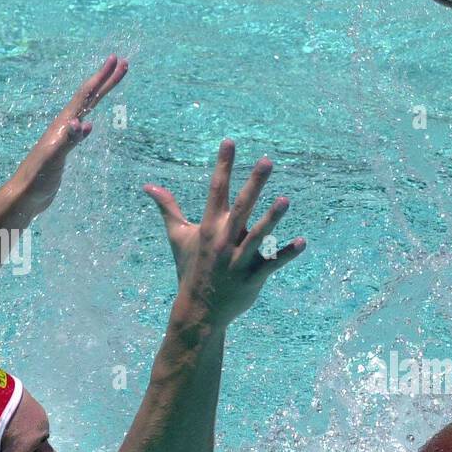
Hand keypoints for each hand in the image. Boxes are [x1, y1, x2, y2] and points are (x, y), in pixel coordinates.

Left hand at [12, 54, 128, 215]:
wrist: (25, 194)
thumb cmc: (38, 177)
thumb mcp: (54, 158)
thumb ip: (68, 140)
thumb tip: (84, 123)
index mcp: (63, 124)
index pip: (86, 95)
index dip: (102, 77)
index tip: (117, 60)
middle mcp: (64, 125)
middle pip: (89, 96)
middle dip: (106, 79)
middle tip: (123, 63)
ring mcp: (64, 136)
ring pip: (86, 109)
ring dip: (99, 95)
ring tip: (110, 84)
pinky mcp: (65, 148)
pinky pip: (81, 126)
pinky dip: (91, 118)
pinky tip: (90, 121)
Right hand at [144, 140, 305, 328]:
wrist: (198, 309)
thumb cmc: (191, 269)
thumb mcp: (179, 237)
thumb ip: (168, 209)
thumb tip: (149, 186)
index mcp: (209, 228)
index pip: (216, 190)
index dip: (223, 165)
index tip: (230, 142)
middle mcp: (224, 241)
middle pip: (241, 207)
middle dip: (254, 184)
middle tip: (267, 161)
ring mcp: (239, 260)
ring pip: (258, 236)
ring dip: (272, 218)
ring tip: (285, 200)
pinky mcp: (253, 277)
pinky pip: (272, 263)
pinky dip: (287, 254)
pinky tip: (302, 242)